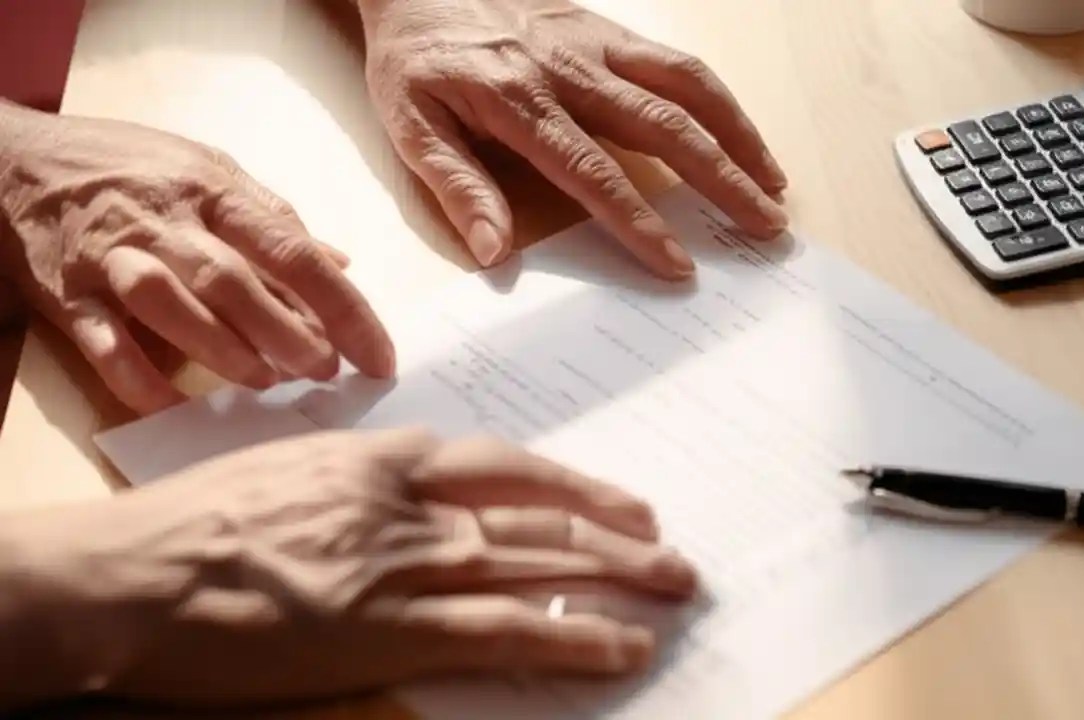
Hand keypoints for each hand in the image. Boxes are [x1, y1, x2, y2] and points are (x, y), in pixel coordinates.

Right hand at [0, 101, 394, 414]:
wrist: (18, 160)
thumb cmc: (134, 169)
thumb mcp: (212, 172)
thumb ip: (275, 220)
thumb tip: (342, 262)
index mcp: (217, 194)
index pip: (295, 252)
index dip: (343, 307)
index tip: (378, 354)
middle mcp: (168, 224)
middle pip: (234, 280)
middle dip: (286, 330)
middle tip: (324, 371)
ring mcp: (114, 257)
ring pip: (170, 304)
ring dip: (221, 347)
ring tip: (264, 381)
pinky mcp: (67, 292)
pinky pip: (102, 340)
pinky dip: (136, 375)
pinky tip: (170, 404)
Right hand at [2, 428, 695, 708]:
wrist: (131, 572)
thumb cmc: (194, 521)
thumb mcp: (291, 469)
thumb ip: (364, 479)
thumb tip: (416, 489)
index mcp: (384, 457)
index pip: (506, 463)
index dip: (573, 482)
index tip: (615, 499)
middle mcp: (412, 501)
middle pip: (539, 510)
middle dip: (614, 527)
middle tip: (668, 545)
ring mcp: (407, 563)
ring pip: (539, 562)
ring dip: (617, 575)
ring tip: (673, 586)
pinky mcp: (392, 629)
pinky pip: (507, 631)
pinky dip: (573, 637)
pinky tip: (622, 647)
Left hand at [357, 0, 788, 278]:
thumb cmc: (415, 58)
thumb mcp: (410, 124)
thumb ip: (455, 185)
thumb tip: (494, 251)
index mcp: (521, 102)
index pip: (594, 172)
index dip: (640, 221)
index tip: (678, 264)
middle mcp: (571, 69)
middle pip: (664, 128)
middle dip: (722, 181)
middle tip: (765, 227)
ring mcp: (597, 43)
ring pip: (687, 87)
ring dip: (738, 137)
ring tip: (775, 186)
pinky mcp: (609, 27)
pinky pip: (678, 63)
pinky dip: (721, 101)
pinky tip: (744, 135)